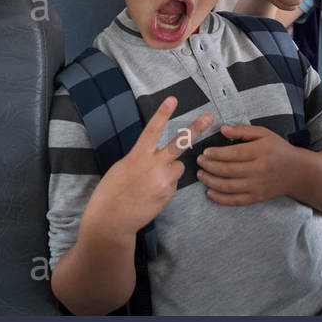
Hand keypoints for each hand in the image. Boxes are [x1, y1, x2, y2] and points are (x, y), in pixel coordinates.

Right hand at [82, 97, 213, 238]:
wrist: (112, 221)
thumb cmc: (111, 193)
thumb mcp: (122, 168)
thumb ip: (140, 158)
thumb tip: (153, 155)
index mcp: (137, 156)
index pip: (153, 129)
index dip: (163, 113)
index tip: (173, 99)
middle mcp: (153, 166)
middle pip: (179, 143)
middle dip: (195, 129)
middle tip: (209, 117)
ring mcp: (163, 180)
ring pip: (178, 166)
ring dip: (170, 170)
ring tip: (152, 181)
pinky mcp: (169, 194)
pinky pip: (173, 183)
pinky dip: (166, 185)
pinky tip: (152, 193)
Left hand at [197, 124, 297, 205]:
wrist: (297, 172)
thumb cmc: (279, 150)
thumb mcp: (264, 134)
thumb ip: (243, 130)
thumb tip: (222, 129)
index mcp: (260, 152)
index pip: (233, 154)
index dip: (215, 154)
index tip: (205, 152)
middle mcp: (258, 170)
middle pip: (227, 170)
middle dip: (209, 167)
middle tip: (199, 162)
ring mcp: (257, 186)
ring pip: (228, 186)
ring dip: (210, 181)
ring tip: (201, 175)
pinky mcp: (256, 198)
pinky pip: (234, 200)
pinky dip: (219, 198)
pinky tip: (209, 192)